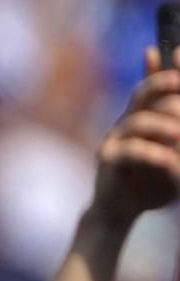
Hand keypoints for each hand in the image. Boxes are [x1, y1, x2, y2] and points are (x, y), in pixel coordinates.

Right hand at [92, 47, 179, 227]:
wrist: (122, 210)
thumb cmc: (152, 179)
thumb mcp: (174, 153)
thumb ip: (177, 124)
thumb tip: (174, 93)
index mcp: (144, 115)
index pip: (155, 83)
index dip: (167, 70)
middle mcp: (127, 121)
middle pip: (144, 93)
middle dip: (171, 94)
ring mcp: (115, 139)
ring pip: (140, 121)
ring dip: (166, 126)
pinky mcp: (108, 160)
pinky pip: (130, 150)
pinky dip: (153, 153)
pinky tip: (169, 162)